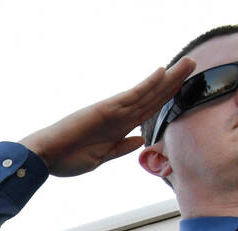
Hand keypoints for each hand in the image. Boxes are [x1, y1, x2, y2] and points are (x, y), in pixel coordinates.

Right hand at [20, 58, 196, 176]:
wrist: (45, 157)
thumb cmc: (66, 160)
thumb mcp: (100, 158)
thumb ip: (120, 148)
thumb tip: (140, 139)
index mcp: (118, 129)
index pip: (148, 110)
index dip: (167, 98)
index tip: (183, 87)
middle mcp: (118, 117)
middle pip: (152, 96)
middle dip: (174, 82)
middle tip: (193, 64)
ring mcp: (113, 111)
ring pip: (147, 92)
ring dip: (168, 78)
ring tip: (187, 63)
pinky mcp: (106, 109)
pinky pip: (131, 95)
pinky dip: (147, 84)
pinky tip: (162, 72)